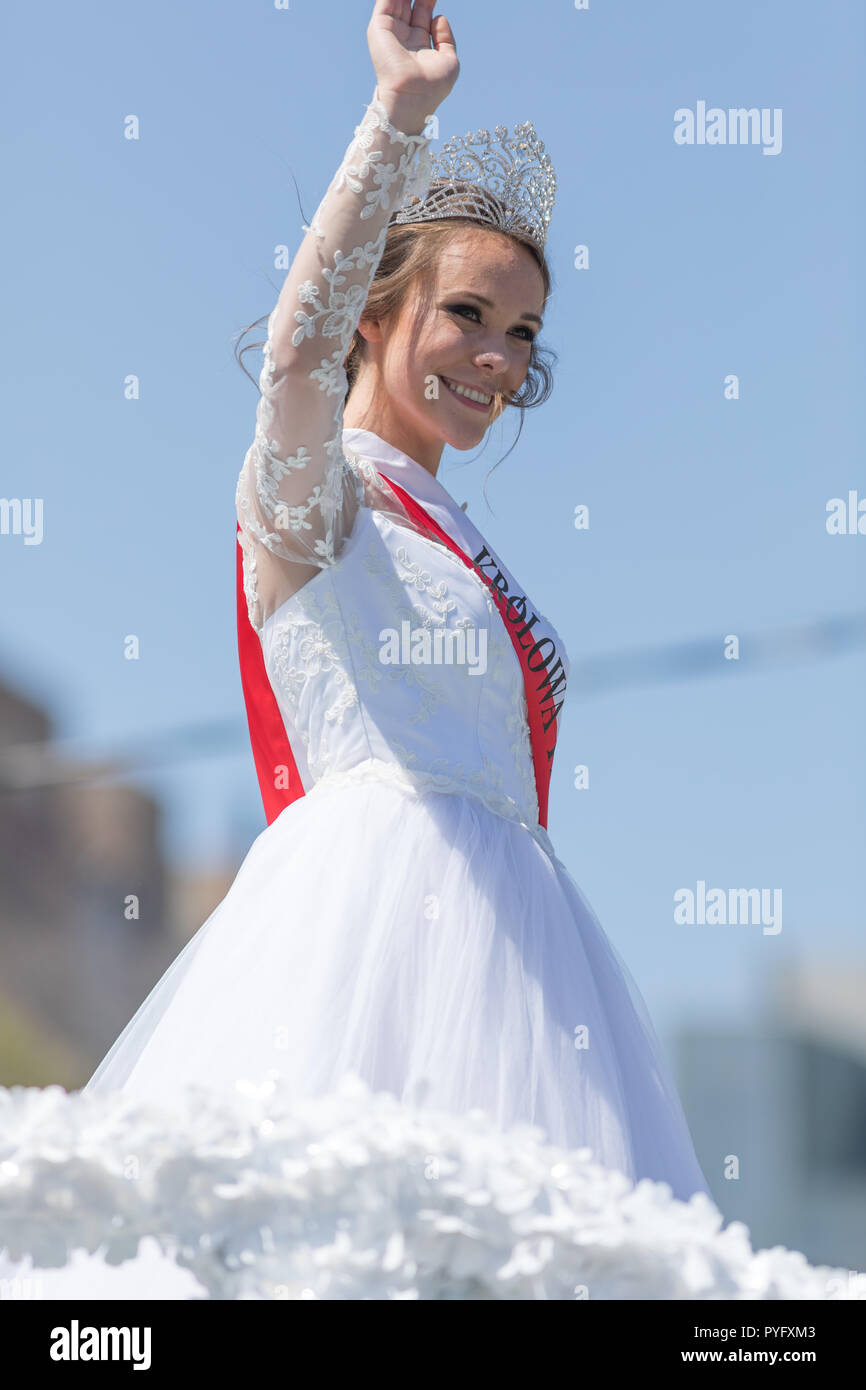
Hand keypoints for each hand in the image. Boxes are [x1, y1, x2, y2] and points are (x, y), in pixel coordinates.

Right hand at [367, 0, 458, 114]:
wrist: (412, 96)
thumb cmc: (432, 86)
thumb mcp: (449, 61)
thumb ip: (446, 38)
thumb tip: (439, 17)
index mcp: (419, 42)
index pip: (423, 10)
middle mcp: (404, 35)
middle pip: (410, 1)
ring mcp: (390, 31)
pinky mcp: (379, 27)